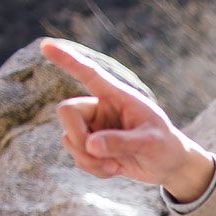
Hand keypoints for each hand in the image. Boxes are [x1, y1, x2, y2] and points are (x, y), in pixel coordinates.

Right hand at [39, 39, 214, 199]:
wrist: (170, 167)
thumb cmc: (166, 147)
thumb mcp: (151, 143)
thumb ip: (122, 142)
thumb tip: (91, 145)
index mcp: (117, 96)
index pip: (89, 74)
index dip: (67, 60)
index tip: (45, 46)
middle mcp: (101, 108)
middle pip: (66, 112)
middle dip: (77, 136)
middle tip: (97, 153)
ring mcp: (94, 128)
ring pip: (68, 139)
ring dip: (87, 158)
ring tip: (114, 165)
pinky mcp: (92, 147)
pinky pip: (77, 157)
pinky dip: (92, 168)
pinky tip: (114, 169)